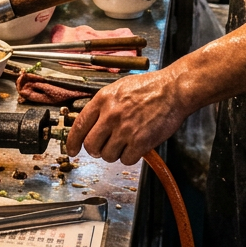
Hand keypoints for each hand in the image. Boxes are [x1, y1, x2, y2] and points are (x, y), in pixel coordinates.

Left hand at [65, 69, 187, 164]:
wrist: (173, 89)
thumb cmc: (150, 86)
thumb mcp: (119, 87)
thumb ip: (104, 104)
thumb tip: (92, 121)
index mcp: (103, 100)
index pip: (79, 126)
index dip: (72, 142)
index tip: (72, 150)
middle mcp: (111, 115)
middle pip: (91, 146)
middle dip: (96, 151)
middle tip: (103, 148)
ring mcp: (125, 129)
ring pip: (107, 155)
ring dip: (114, 153)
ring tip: (125, 143)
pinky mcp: (140, 141)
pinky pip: (126, 160)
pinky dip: (130, 157)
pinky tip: (136, 147)